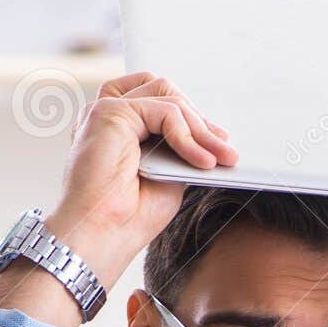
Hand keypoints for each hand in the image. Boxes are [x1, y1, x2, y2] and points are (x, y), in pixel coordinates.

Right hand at [48, 72, 234, 286]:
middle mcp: (108, 115)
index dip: (191, 116)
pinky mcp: (109, 112)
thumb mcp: (167, 176)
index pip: (159, 101)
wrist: (102, 236)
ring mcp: (106, 111)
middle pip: (164, 90)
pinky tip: (200, 160)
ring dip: (199, 129)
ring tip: (218, 158)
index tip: (219, 140)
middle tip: (224, 150)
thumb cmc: (126, 217)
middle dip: (200, 120)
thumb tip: (212, 136)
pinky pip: (164, 111)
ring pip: (168, 97)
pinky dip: (187, 135)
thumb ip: (179, 149)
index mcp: (117, 128)